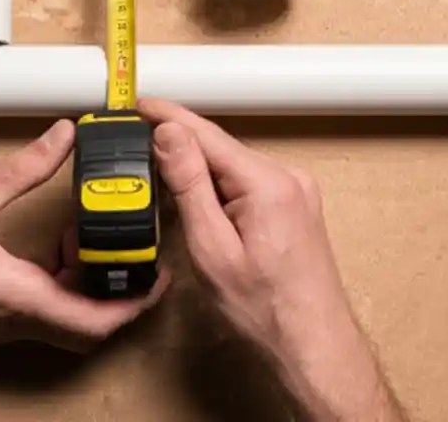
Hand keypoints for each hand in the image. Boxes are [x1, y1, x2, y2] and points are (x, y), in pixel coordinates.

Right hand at [0, 119, 167, 352]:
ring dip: (88, 286)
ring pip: (67, 319)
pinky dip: (59, 283)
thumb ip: (19, 171)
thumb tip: (62, 137)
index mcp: (20, 298)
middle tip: (137, 254)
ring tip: (89, 239)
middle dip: (122, 295)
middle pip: (90, 326)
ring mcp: (4, 322)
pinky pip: (42, 310)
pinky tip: (50, 248)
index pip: (96, 320)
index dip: (138, 303)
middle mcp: (18, 319)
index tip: (161, 274)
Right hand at [139, 99, 404, 421]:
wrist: (313, 344)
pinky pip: (247, 181)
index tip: (136, 103)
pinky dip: (218, 185)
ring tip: (156, 173)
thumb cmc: (265, 308)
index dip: (167, 116)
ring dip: (197, 168)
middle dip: (177, 144)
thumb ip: (189, 186)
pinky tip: (196, 197)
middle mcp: (288, 177)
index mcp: (268, 183)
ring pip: (232, 165)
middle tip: (133, 141)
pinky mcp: (294, 205)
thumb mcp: (212, 247)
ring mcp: (296, 190)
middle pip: (220, 148)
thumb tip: (169, 134)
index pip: (207, 134)